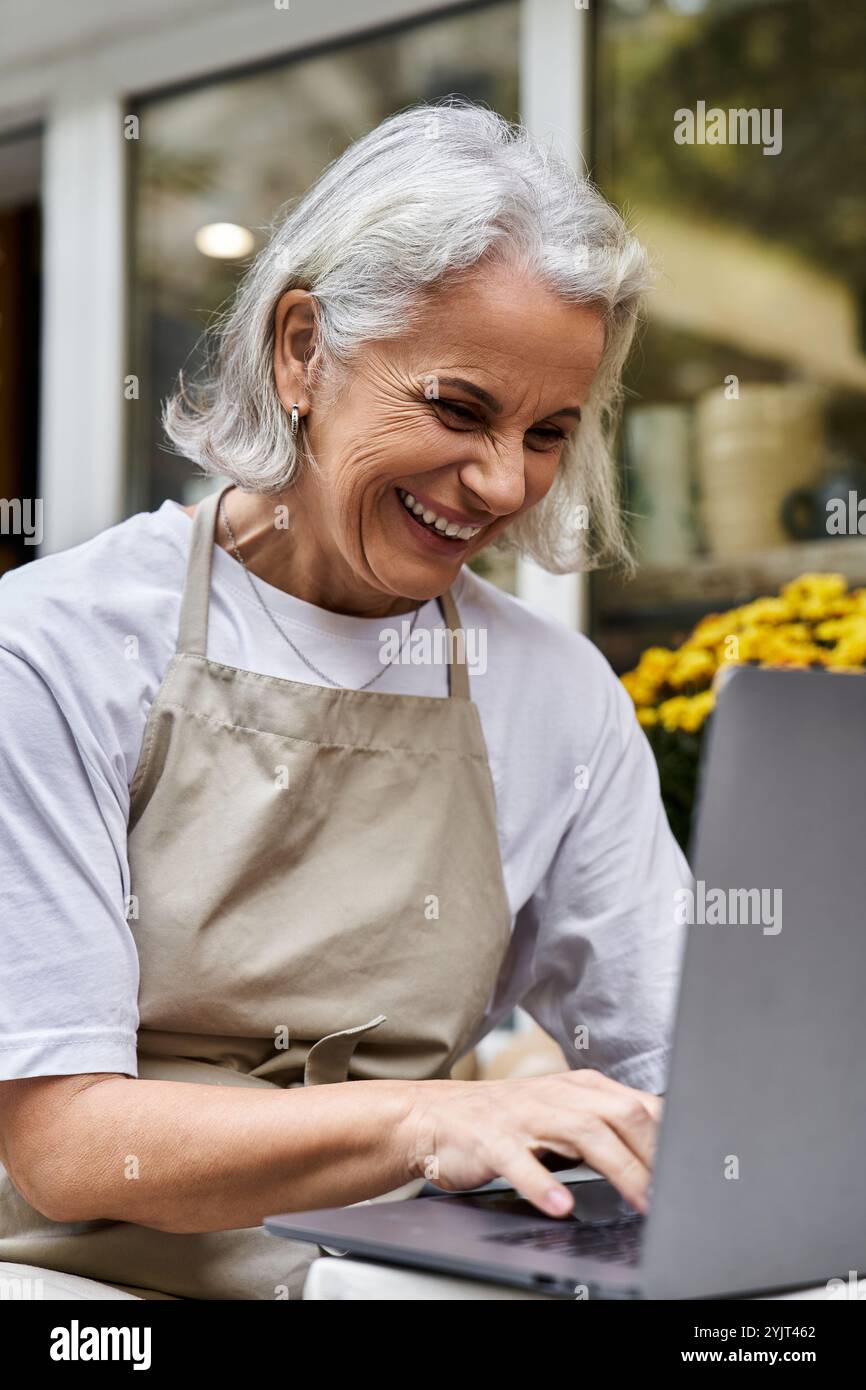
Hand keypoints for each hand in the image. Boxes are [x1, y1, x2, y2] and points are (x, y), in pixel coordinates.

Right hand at [405, 1069, 661, 1217]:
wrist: (434, 1116)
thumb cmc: (505, 1122)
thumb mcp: (561, 1116)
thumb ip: (604, 1128)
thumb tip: (659, 1157)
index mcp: (580, 1089)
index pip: (640, 1106)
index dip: (670, 1139)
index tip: (691, 1174)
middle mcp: (557, 1095)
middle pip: (621, 1115)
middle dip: (652, 1155)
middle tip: (672, 1195)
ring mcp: (524, 1115)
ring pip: (583, 1133)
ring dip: (618, 1168)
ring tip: (639, 1201)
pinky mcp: (492, 1138)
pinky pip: (521, 1160)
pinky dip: (543, 1184)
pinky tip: (561, 1205)